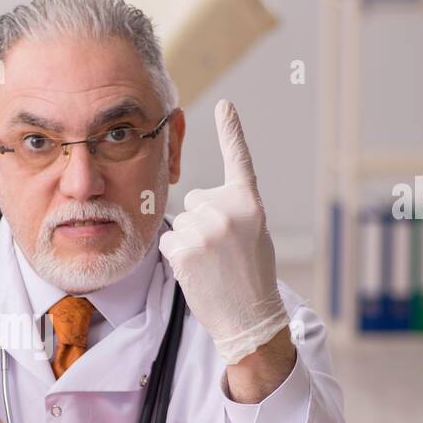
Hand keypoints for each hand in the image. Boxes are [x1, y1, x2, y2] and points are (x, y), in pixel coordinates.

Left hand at [158, 100, 288, 366]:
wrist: (249, 317)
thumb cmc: (252, 277)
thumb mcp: (255, 234)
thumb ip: (234, 210)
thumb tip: (198, 200)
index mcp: (250, 203)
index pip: (239, 159)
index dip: (231, 130)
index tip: (225, 104)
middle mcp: (228, 210)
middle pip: (195, 199)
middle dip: (201, 221)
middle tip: (221, 251)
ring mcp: (204, 229)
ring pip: (180, 222)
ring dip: (189, 241)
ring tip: (212, 265)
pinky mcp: (182, 248)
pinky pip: (167, 241)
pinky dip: (176, 257)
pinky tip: (197, 272)